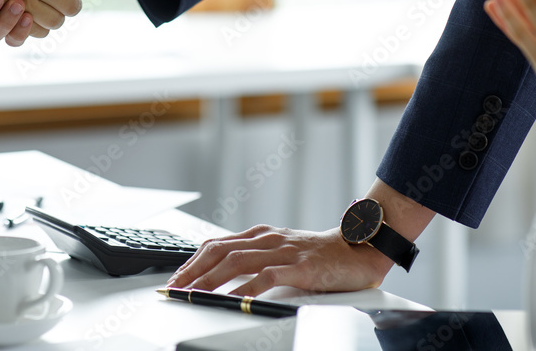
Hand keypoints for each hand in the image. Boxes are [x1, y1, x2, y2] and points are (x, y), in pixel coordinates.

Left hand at [166, 225, 390, 296]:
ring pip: (236, 262)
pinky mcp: (300, 267)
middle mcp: (268, 239)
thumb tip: (223, 278)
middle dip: (192, 271)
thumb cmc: (321, 255)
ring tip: (193, 294)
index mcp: (261, 235)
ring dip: (210, 280)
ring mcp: (284, 251)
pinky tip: (233, 300)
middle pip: (219, 251)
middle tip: (174, 288)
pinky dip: (247, 289)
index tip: (175, 279)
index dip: (192, 261)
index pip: (216, 244)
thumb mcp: (282, 252)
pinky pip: (267, 277)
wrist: (360, 249)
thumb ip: (257, 260)